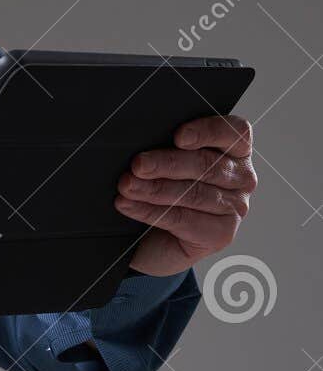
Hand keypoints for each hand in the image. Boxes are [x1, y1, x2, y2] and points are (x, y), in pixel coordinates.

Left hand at [114, 113, 256, 276]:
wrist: (158, 239)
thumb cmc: (166, 192)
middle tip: (137, 165)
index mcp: (236, 150)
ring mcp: (235, 207)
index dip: (208, 132)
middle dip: (166, 164)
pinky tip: (129, 205)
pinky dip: (150, 211)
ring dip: (154, 189)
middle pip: (206, 165)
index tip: (178, 137)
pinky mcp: (221, 234)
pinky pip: (181, 219)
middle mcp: (242, 178)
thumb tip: (143, 138)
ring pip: (192, 193)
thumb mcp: (169, 163)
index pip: (235, 132)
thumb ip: (168, 147)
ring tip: (127, 186)